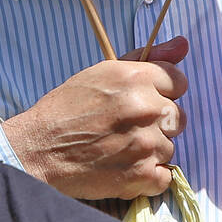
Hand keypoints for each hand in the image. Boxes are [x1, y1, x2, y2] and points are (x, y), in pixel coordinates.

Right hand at [3, 36, 188, 199]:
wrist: (38, 150)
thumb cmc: (66, 109)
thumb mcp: (102, 73)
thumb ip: (148, 58)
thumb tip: (183, 44)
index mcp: (136, 78)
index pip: (179, 82)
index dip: (163, 92)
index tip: (144, 101)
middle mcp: (145, 108)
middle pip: (178, 116)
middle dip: (157, 122)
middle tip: (127, 127)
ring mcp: (146, 144)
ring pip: (169, 146)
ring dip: (150, 150)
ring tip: (120, 148)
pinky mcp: (141, 176)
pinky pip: (164, 177)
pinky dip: (147, 176)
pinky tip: (124, 167)